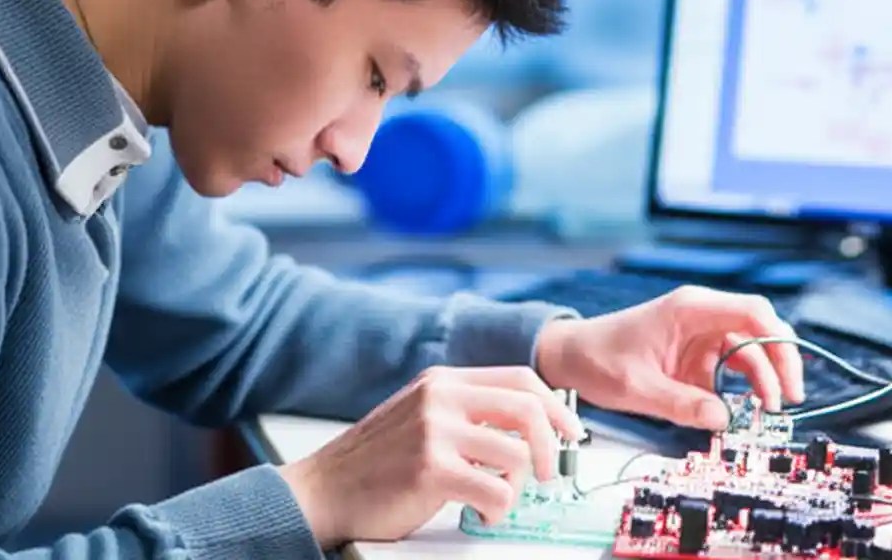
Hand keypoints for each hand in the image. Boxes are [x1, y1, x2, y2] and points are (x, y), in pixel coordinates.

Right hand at [279, 366, 584, 548]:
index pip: (520, 380)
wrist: (321, 491)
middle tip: (549, 474)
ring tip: (495, 499)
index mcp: (443, 380)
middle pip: (528, 409)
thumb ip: (466, 412)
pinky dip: (498, 509)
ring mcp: (435, 431)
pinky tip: (480, 512)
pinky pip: (496, 491)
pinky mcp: (431, 469)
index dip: (555, 408)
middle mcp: (441, 397)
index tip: (570, 432)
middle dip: (552, 446)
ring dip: (518, 487)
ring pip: (517, 455)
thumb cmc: (375, 463)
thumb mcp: (421, 416)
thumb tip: (527, 426)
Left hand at [535, 286, 804, 429]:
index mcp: (690, 308)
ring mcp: (702, 335)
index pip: (753, 311)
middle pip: (759, 331)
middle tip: (788, 400)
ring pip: (750, 352)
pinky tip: (744, 410)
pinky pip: (731, 369)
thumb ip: (681, 404)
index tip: (787, 377)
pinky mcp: (697, 355)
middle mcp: (702, 316)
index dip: (778, 341)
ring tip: (765, 412)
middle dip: (779, 364)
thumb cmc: (598, 358)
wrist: (571, 356)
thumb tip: (722, 420)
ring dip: (762, 380)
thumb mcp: (637, 387)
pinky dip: (742, 388)